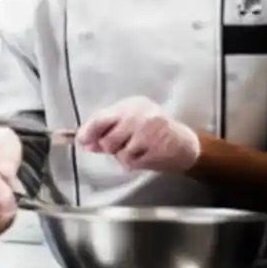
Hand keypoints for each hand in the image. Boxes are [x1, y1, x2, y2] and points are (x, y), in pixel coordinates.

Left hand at [77, 96, 199, 171]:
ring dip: (123, 155)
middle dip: (109, 147)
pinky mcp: (157, 148)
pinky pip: (131, 162)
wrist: (185, 143)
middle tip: (122, 144)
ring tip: (137, 148)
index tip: (81, 141)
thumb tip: (84, 141)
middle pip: (107, 140)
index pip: (101, 118)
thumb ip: (106, 129)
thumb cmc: (152, 130)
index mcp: (131, 105)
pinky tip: (146, 154)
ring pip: (119, 153)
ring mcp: (149, 132)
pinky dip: (134, 162)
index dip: (88, 132)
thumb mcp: (129, 121)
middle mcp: (140, 115)